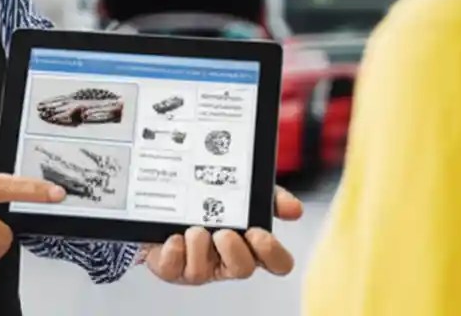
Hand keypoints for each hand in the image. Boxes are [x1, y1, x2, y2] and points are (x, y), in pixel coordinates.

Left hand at [144, 186, 303, 284]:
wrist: (165, 194)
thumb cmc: (211, 198)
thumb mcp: (244, 189)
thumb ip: (270, 196)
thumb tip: (295, 208)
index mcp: (250, 243)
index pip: (276, 262)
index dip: (272, 254)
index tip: (258, 232)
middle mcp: (226, 259)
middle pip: (242, 270)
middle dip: (234, 251)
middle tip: (224, 232)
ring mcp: (198, 265)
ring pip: (203, 272)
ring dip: (199, 248)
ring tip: (194, 229)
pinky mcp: (171, 267)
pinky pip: (173, 269)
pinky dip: (174, 252)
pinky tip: (174, 237)